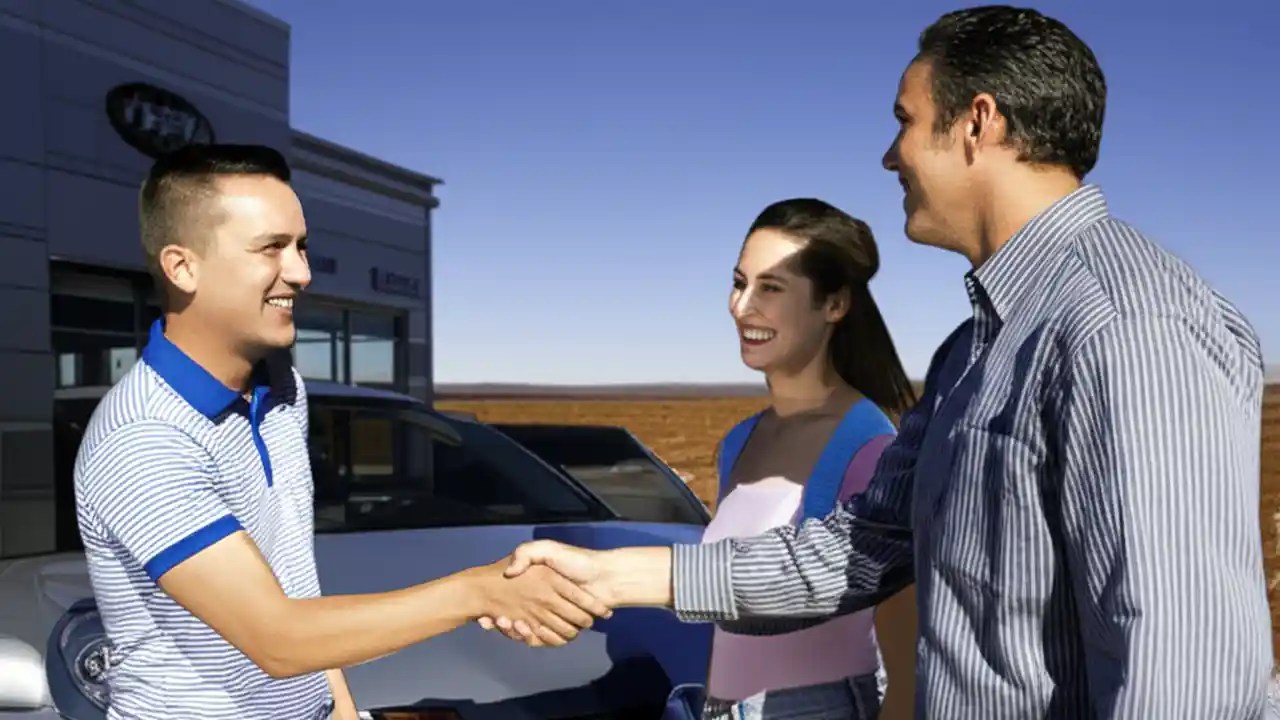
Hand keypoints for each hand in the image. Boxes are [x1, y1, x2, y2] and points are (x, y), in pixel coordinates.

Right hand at [469, 555, 608, 647]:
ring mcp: (553, 617)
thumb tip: (509, 571)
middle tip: (498, 620)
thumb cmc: (577, 561)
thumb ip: (527, 554)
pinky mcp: (564, 628)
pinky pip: (546, 640)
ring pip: (530, 632)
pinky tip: (529, 631)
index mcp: (538, 586)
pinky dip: (537, 639)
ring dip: (520, 632)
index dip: (499, 611)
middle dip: (506, 624)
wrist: (606, 576)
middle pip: (517, 621)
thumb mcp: (548, 550)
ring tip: (513, 624)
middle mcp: (543, 603)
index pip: (510, 603)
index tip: (489, 614)